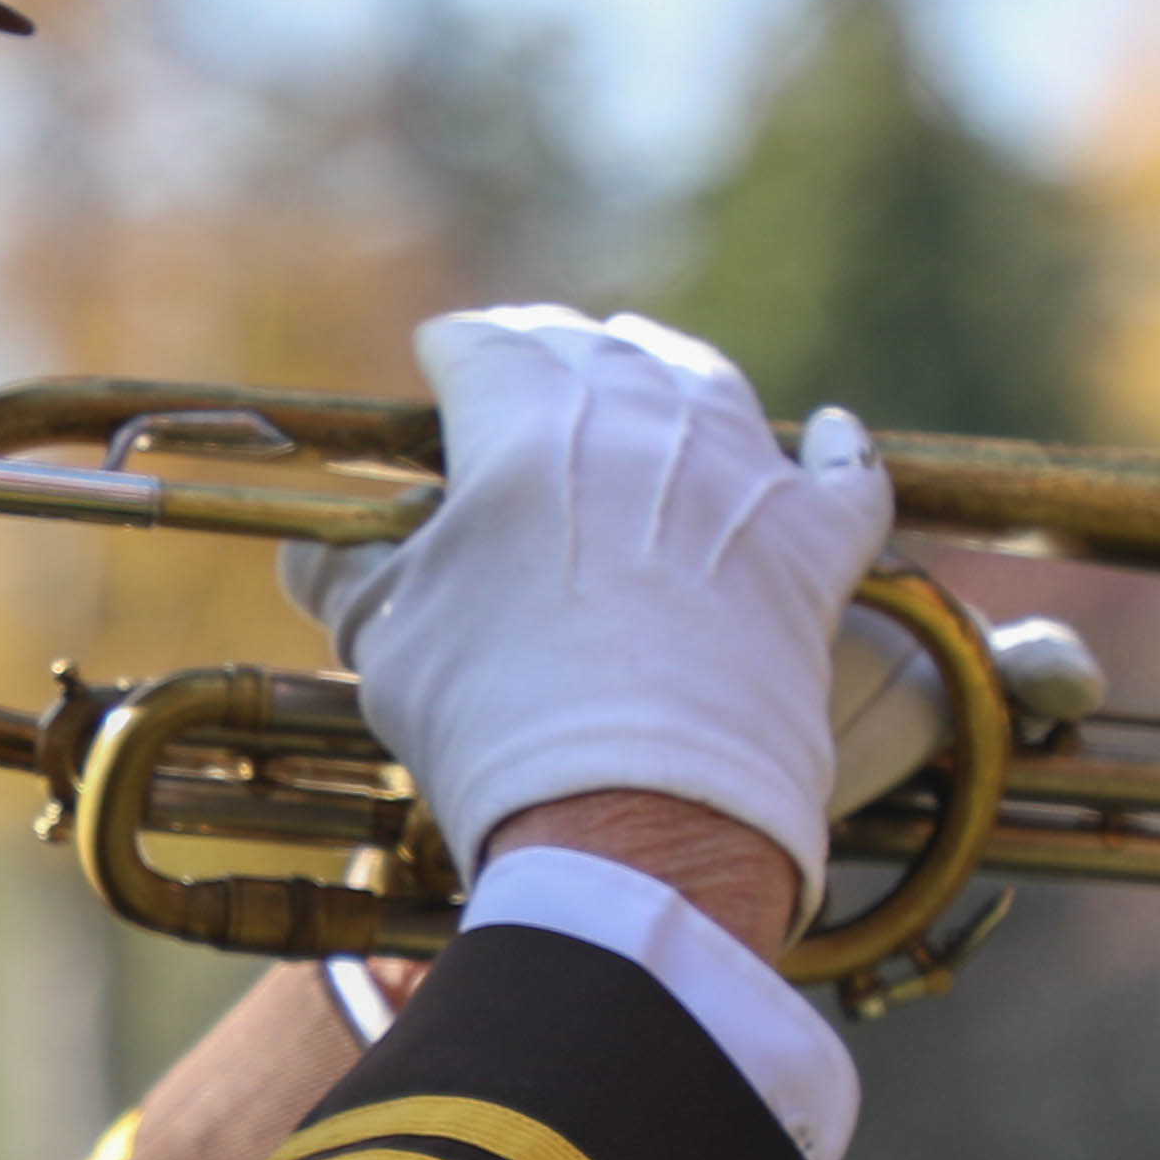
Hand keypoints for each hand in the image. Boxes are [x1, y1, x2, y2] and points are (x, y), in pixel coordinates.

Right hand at [280, 307, 889, 918]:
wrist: (638, 812)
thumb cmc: (490, 719)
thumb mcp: (387, 641)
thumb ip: (350, 577)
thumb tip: (311, 555)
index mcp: (524, 421)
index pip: (483, 347)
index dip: (456, 352)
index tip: (442, 364)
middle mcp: (640, 421)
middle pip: (595, 349)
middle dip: (555, 347)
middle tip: (533, 361)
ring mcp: (739, 479)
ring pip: (708, 384)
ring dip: (672, 369)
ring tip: (650, 369)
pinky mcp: (813, 552)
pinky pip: (848, 480)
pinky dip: (841, 454)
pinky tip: (837, 435)